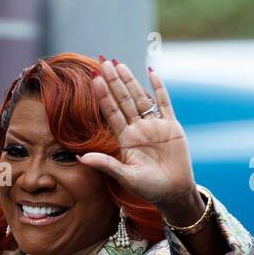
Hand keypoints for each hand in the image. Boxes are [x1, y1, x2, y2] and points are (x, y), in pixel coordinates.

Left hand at [78, 58, 197, 211]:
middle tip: (102, 61)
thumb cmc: (148, 188)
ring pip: (140, 97)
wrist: (173, 192)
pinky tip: (151, 72)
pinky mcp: (172, 126)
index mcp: (125, 139)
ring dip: (130, 81)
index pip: (111, 112)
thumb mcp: (125, 176)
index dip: (102, 96)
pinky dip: (158, 88)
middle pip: (123, 100)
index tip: (93, 79)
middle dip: (113, 81)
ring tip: (119, 64)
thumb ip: (105, 164)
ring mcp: (154, 126)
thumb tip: (80, 158)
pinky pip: (164, 103)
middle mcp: (137, 129)